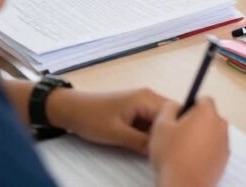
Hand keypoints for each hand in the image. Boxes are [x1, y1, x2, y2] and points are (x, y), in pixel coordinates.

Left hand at [48, 87, 167, 154]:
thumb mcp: (116, 134)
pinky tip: (144, 142)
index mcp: (146, 98)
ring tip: (154, 148)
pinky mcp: (136, 107)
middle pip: (169, 115)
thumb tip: (160, 150)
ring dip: (158, 132)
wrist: (71, 109)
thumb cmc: (92, 118)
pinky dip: (150, 131)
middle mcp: (148, 96)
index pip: (173, 113)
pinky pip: (150, 119)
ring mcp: (142, 101)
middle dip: (168, 131)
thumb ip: (141, 142)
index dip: (174, 130)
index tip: (170, 147)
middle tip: (162, 149)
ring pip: (160, 118)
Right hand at [149, 98, 228, 186]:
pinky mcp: (224, 159)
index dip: (190, 106)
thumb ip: (169, 108)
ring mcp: (225, 143)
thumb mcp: (160, 125)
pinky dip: (205, 151)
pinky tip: (190, 161)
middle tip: (178, 135)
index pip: (203, 99)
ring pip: (211, 133)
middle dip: (195, 122)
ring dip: (200, 137)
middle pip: (208, 117)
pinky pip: (214, 148)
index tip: (180, 118)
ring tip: (183, 151)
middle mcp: (220, 125)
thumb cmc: (172, 156)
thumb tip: (176, 106)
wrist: (184, 186)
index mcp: (207, 113)